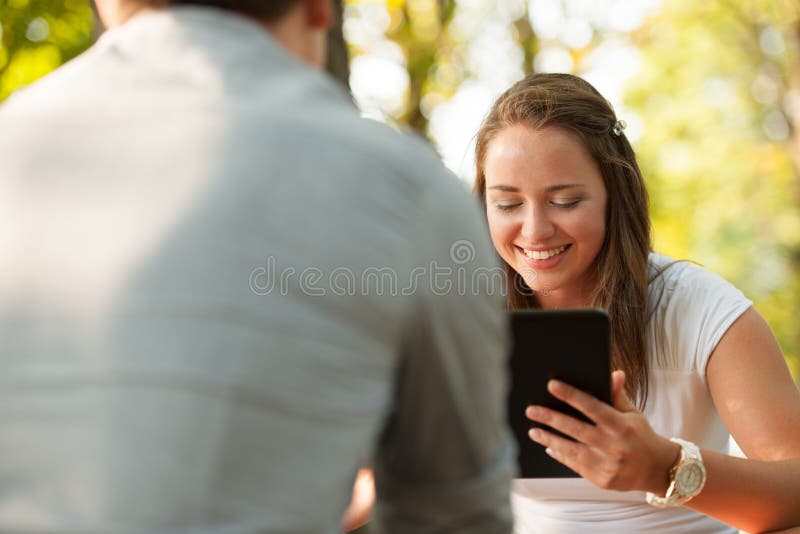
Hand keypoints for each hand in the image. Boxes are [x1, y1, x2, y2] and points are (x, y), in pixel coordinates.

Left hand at [525, 370, 680, 492]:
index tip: (552, 385)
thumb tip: (614, 373)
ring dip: (549, 439)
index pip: (592, 406)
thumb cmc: (641, 436)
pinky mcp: (602, 480)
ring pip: (571, 450)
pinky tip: (549, 446)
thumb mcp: (633, 414)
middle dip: (550, 418)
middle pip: (576, 429)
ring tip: (534, 431)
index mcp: (622, 425)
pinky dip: (561, 455)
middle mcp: (614, 446)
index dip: (571, 395)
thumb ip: (618, 395)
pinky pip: (575, 466)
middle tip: (531, 410)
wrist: (657, 470)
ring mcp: (607, 465)